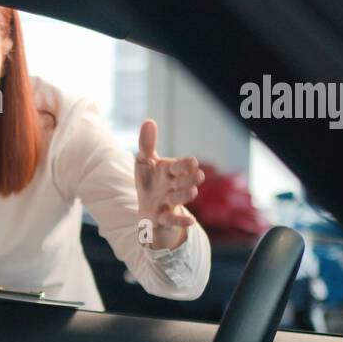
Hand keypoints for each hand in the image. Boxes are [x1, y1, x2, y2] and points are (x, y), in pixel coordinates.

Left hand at [134, 119, 204, 249]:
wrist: (148, 209)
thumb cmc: (150, 182)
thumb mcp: (145, 162)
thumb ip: (147, 144)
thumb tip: (148, 120)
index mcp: (171, 171)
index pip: (183, 165)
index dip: (186, 164)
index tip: (192, 163)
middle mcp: (174, 186)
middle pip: (187, 181)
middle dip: (191, 178)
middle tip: (197, 176)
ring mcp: (170, 202)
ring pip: (181, 198)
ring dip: (184, 195)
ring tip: (189, 191)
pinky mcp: (164, 218)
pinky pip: (174, 220)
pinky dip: (182, 221)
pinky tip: (192, 221)